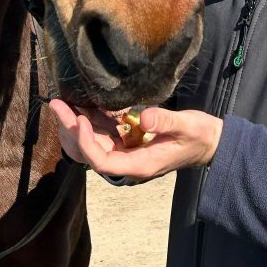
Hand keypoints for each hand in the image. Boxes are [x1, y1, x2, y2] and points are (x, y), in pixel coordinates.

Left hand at [49, 100, 222, 180]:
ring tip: (62, 102)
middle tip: (58, 103)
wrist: (209, 143)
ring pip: (90, 145)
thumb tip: (145, 117)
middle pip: (89, 153)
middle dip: (71, 130)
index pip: (102, 161)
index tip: (80, 119)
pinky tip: (82, 104)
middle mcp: (127, 162)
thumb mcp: (188, 127)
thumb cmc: (200, 136)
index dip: (86, 143)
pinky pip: (101, 135)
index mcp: (139, 165)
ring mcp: (126, 152)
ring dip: (74, 125)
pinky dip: (89, 121)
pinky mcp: (128, 142)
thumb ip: (166, 122)